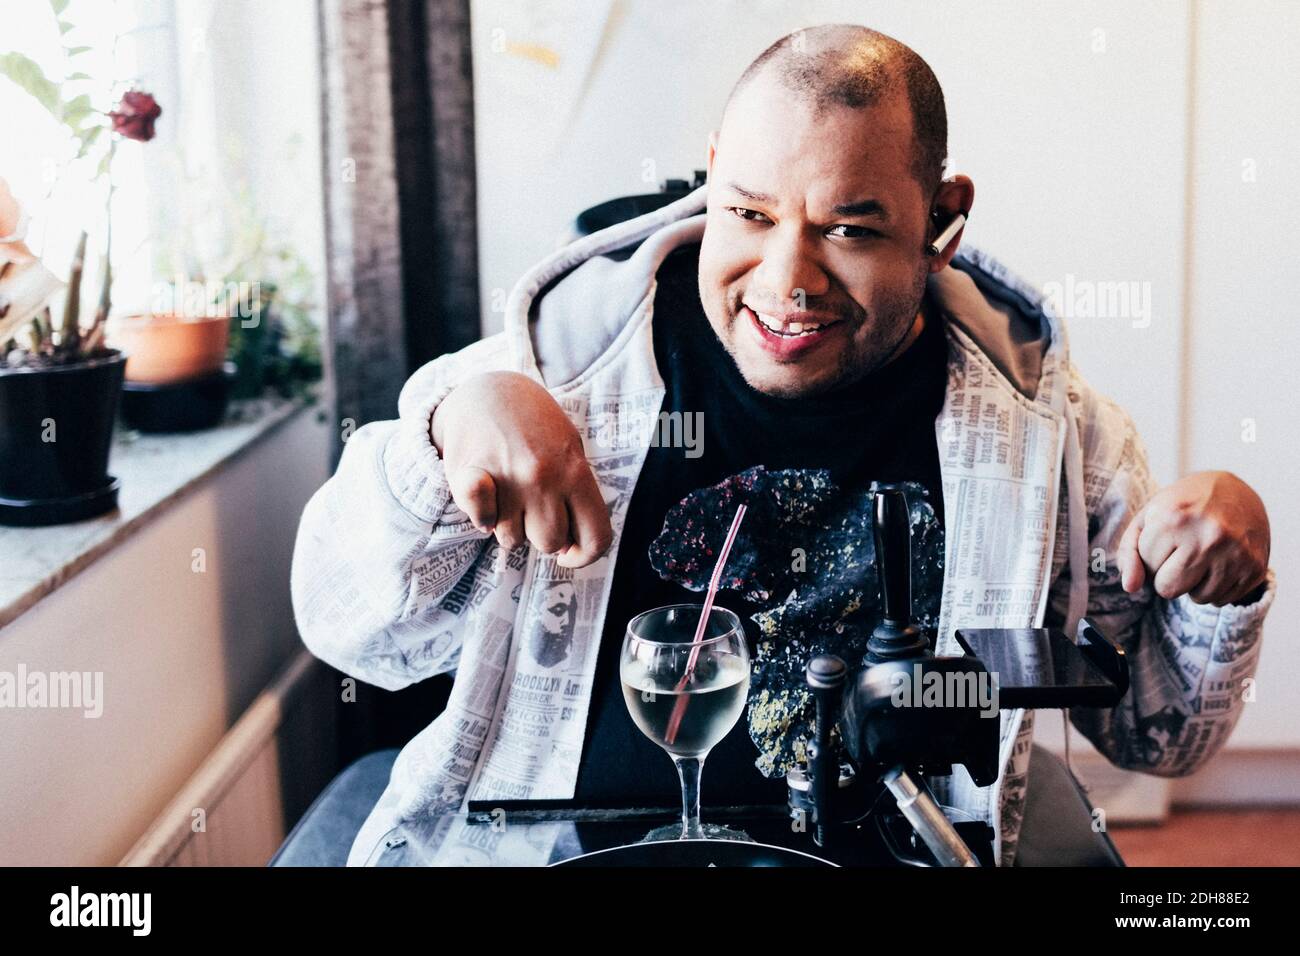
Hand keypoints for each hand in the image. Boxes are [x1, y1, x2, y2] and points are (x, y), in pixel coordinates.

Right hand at [431, 371, 612, 567]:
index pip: (596, 536)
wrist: (488, 391)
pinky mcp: (471, 475)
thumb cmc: (533, 426)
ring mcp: (507, 477)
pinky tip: (486, 496)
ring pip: (512, 539)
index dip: (585, 556)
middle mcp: (544, 477)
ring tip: (508, 492)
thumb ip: (576, 495)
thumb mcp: (570, 450)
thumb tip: (570, 546)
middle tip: (533, 509)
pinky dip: (482, 516)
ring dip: (509, 525)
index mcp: (576, 471)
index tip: (570, 553)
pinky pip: (481, 521)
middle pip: (550, 543)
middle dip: (542, 535)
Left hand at [1117, 471, 1269, 605]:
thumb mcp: (1147, 519)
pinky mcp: (1255, 567)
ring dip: (1194, 584)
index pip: (1148, 566)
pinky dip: (1216, 587)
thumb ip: (1129, 553)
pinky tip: (1220, 562)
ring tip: (1202, 555)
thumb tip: (1130, 587)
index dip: (1153, 556)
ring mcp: (1235, 553)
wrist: (1235, 492)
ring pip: (1197, 598)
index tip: (1167, 537)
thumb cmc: (1182, 507)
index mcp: (1173, 518)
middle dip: (1168, 575)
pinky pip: (1222, 600)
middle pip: (1168, 589)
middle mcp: (1207, 536)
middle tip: (1181, 552)